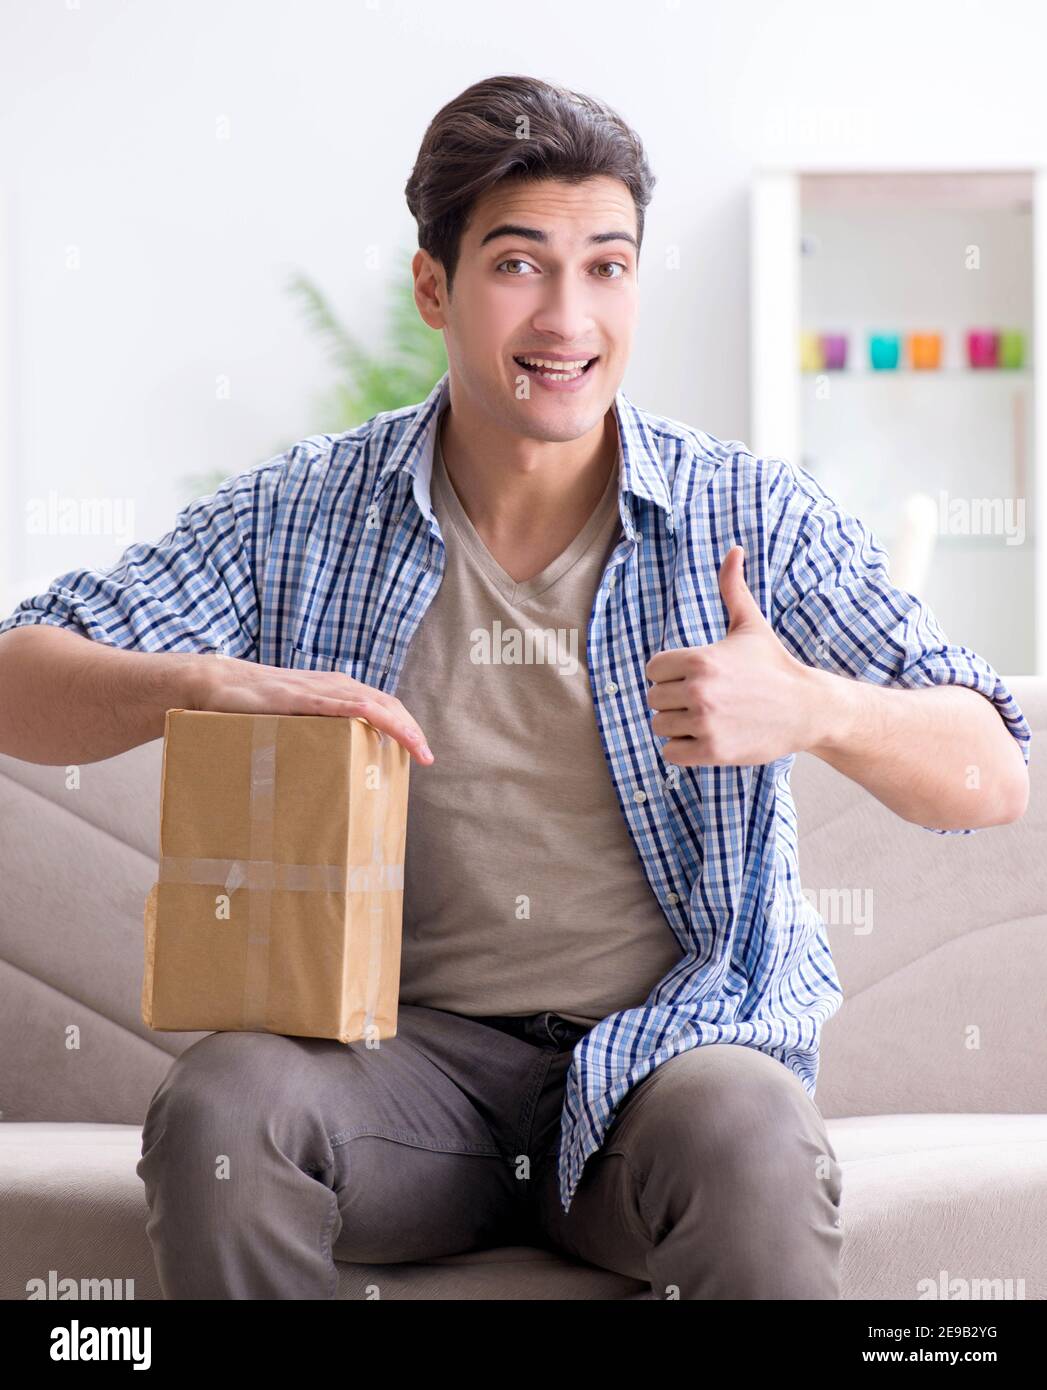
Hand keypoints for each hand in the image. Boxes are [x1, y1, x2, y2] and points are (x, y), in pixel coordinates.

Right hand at [185, 653, 433, 764]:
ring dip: (401, 725)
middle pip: (387, 704)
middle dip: (411, 730)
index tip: (420, 751)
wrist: (215, 686)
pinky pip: (343, 703)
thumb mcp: (292, 722)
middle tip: (426, 757)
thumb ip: (314, 736)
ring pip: (373, 703)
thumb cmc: (252, 708)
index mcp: (335, 690)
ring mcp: (319, 689)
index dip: (405, 725)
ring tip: (418, 750)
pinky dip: (368, 712)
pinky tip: (383, 724)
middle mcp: (334, 685)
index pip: (382, 706)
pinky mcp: (301, 697)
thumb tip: (331, 768)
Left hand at [645, 544, 816, 766]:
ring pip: (660, 726)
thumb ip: (733, 587)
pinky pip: (670, 753)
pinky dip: (683, 749)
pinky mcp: (712, 751)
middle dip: (674, 700)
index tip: (694, 677)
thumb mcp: (751, 625)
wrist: (808, 708)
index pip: (653, 670)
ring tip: (708, 718)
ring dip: (678, 725)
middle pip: (654, 698)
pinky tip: (706, 737)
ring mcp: (705, 722)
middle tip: (706, 700)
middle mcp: (699, 690)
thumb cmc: (774, 665)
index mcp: (700, 658)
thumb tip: (734, 549)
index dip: (670, 674)